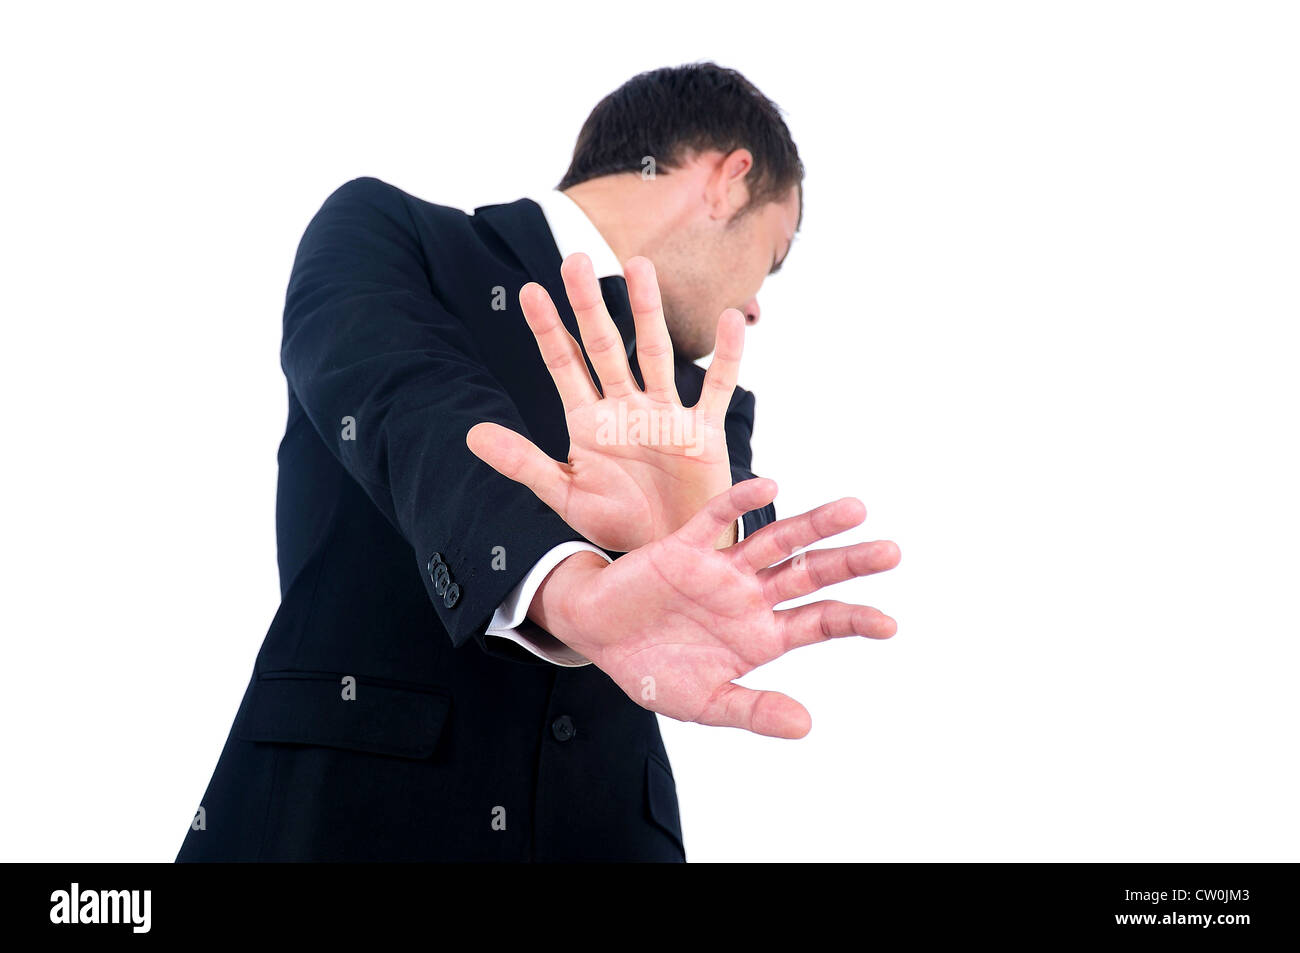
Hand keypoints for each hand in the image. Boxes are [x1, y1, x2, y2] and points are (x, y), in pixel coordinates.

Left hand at [467, 253, 743, 551]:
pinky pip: (717, 388)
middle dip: (589, 305)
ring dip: (647, 311)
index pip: (564, 364)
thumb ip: (523, 461)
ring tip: (638, 266)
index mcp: (589, 421)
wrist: (668, 552)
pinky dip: (727, 357)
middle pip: (605, 346)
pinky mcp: (702, 432)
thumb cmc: (617, 524)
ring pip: (656, 353)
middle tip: (574, 258)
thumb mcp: (564, 494)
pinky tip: (729, 319)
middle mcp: (625, 408)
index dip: (547, 329)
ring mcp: (665, 416)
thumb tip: (471, 433)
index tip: (529, 291)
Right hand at [529, 478, 901, 738]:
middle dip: (849, 561)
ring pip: (776, 541)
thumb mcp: (705, 703)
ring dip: (812, 525)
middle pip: (810, 573)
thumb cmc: (653, 670)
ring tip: (853, 509)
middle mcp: (750, 596)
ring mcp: (721, 570)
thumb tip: (805, 725)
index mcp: (762, 635)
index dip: (854, 619)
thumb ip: (753, 711)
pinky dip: (739, 502)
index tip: (889, 624)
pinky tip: (769, 486)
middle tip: (892, 552)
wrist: (597, 639)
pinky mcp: (685, 549)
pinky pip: (716, 520)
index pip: (819, 620)